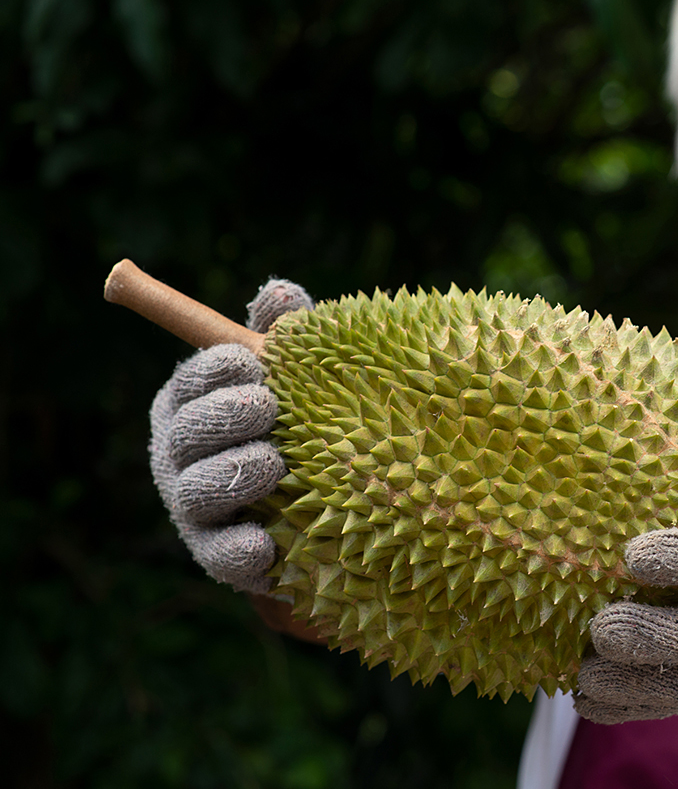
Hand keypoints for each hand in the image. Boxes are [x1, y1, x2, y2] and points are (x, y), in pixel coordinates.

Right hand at [148, 278, 313, 593]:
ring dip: (232, 475)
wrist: (320, 510)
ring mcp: (195, 510)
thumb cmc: (299, 422)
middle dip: (223, 418)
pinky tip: (265, 545)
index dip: (213, 371)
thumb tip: (281, 295)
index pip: (189, 382)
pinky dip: (238, 551)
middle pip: (185, 435)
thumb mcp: (295, 377)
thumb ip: (284, 336)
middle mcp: (182, 457)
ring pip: (196, 493)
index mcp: (194, 405)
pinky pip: (220, 558)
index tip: (249, 363)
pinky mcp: (220, 558)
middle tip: (266, 408)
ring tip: (273, 464)